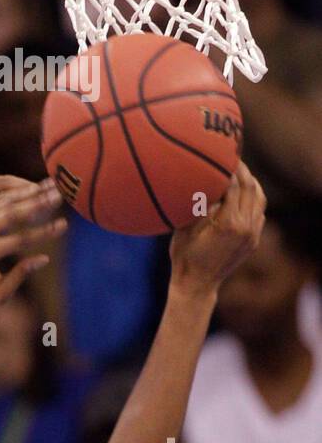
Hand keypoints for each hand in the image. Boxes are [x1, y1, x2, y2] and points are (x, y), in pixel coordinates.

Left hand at [0, 179, 66, 304]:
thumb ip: (18, 277)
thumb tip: (43, 259)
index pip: (19, 240)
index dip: (43, 233)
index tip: (63, 226)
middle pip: (11, 213)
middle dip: (38, 203)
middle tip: (61, 195)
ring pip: (4, 200)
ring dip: (29, 191)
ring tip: (53, 185)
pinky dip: (16, 190)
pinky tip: (35, 186)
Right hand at [169, 163, 265, 295]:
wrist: (196, 285)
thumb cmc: (184, 256)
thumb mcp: (185, 227)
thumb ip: (198, 203)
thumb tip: (204, 178)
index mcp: (228, 222)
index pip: (235, 185)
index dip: (229, 168)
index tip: (222, 156)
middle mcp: (245, 227)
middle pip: (251, 188)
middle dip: (242, 171)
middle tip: (232, 158)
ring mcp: (252, 234)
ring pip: (259, 198)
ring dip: (251, 183)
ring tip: (240, 173)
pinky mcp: (254, 240)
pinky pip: (259, 212)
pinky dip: (253, 199)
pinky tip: (243, 194)